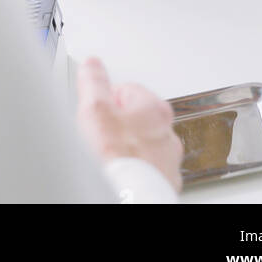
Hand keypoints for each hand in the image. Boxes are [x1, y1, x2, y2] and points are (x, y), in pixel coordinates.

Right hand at [76, 57, 183, 193]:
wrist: (128, 196)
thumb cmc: (116, 158)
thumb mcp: (96, 109)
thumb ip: (94, 82)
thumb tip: (92, 65)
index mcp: (155, 108)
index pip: (128, 89)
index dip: (106, 100)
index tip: (97, 111)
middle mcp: (168, 133)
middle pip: (137, 118)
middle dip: (119, 125)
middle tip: (101, 136)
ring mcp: (169, 160)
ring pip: (145, 145)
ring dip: (129, 148)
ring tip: (110, 158)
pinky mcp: (165, 182)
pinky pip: (148, 168)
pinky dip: (136, 169)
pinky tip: (121, 173)